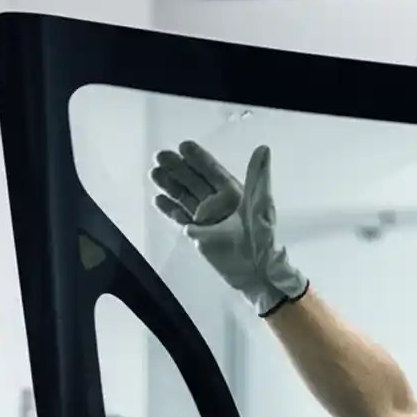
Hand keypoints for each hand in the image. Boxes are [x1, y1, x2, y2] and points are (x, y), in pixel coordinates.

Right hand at [149, 141, 308, 316]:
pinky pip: (181, 217)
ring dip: (170, 185)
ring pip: (184, 197)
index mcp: (233, 193)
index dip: (199, 159)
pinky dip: (170, 208)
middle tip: (160, 155)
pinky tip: (158, 198)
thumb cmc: (260, 236)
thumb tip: (263, 148)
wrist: (254, 271)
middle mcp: (218, 203)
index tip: (183, 145)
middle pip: (194, 181)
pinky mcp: (198, 234)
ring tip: (154, 172)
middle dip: (178, 168)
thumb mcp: (260, 203)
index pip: (212, 171)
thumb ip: (258, 176)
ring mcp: (207, 218)